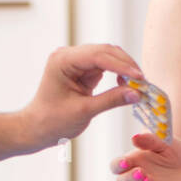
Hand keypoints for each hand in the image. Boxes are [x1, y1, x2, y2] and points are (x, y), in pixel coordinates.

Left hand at [20, 43, 145, 149]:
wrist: (36, 128)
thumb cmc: (52, 121)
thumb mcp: (84, 111)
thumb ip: (111, 100)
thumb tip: (137, 94)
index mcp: (63, 60)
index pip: (98, 56)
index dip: (121, 66)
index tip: (140, 78)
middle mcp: (68, 56)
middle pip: (104, 52)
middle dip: (126, 66)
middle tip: (144, 82)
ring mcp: (75, 62)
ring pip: (107, 57)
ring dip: (124, 69)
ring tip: (139, 85)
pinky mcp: (81, 70)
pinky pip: (105, 67)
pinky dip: (118, 75)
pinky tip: (126, 86)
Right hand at [111, 131, 180, 180]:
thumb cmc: (175, 154)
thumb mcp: (165, 142)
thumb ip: (150, 139)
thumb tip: (134, 137)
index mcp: (135, 162)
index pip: (117, 166)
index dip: (118, 165)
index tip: (125, 161)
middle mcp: (139, 178)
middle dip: (127, 178)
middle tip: (140, 172)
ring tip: (149, 179)